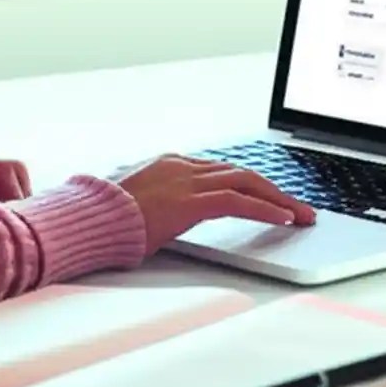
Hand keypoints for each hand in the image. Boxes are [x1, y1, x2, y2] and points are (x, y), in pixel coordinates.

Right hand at [115, 155, 315, 255]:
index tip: (270, 196)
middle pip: (241, 172)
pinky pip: (238, 202)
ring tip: (301, 215)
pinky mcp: (188, 201)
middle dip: (274, 189)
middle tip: (298, 207)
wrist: (84, 221)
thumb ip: (162, 207)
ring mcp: (185, 180)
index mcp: (170, 164)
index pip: (223, 170)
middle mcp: (182, 166)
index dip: (252, 184)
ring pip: (246, 182)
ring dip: (279, 199)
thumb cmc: (103, 220)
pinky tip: (283, 219)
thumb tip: (168, 220)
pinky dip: (265, 209)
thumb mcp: (139, 208)